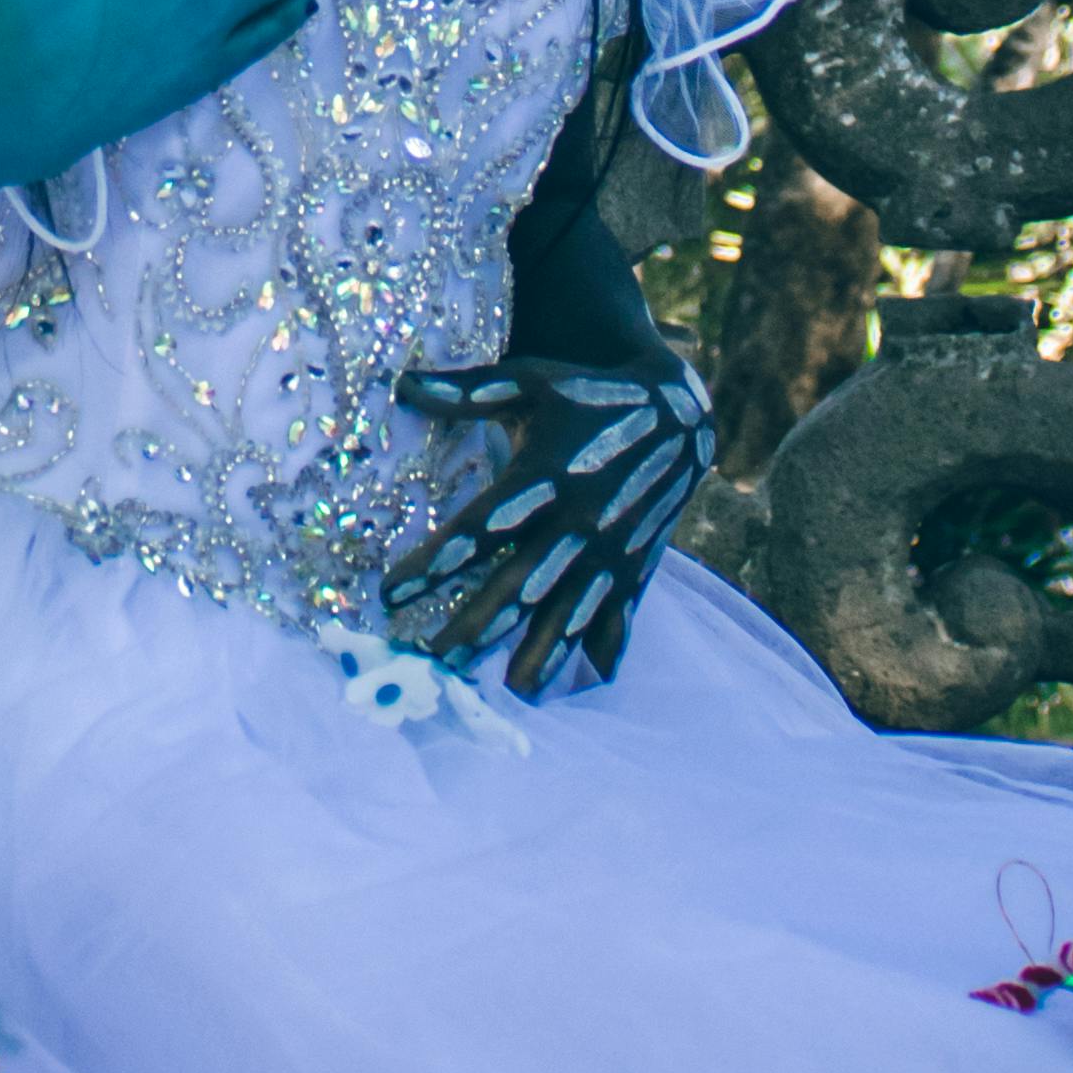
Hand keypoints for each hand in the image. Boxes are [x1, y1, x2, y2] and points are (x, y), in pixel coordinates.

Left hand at [380, 356, 719, 699]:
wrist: (681, 414)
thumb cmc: (589, 396)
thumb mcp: (529, 383)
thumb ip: (465, 392)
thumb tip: (399, 382)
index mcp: (542, 477)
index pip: (478, 530)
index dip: (435, 563)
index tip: (392, 594)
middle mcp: (576, 522)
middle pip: (519, 584)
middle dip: (477, 626)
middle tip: (436, 662)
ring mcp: (610, 551)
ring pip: (570, 611)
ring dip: (542, 651)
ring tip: (515, 690)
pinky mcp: (636, 566)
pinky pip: (621, 614)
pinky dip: (609, 647)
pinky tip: (594, 681)